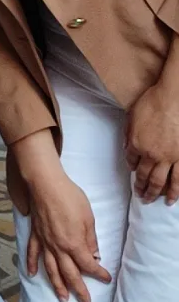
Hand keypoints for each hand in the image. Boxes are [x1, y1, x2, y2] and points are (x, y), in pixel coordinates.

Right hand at [8, 132, 110, 301]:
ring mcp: (45, 241)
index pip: (88, 265)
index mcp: (74, 243)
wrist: (45, 183)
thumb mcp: (88, 217)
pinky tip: (32, 274)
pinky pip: (33, 252)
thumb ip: (90, 238)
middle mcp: (58, 247)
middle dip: (78, 290)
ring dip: (57, 285)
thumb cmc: (69, 197)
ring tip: (62, 298)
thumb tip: (93, 254)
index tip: (106, 279)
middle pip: (69, 273)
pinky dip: (32, 264)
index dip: (99, 274)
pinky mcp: (35, 234)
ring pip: (51, 268)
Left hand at [126, 77, 178, 203]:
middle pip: (145, 176)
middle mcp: (152, 155)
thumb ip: (129, 133)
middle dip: (141, 188)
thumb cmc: (152, 103)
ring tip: (153, 202)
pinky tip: (173, 199)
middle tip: (140, 196)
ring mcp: (170, 158)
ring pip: (162, 182)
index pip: (131, 161)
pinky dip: (176, 190)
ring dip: (156, 194)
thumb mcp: (132, 116)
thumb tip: (127, 146)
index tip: (132, 171)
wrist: (173, 99)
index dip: (131, 167)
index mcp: (136, 144)